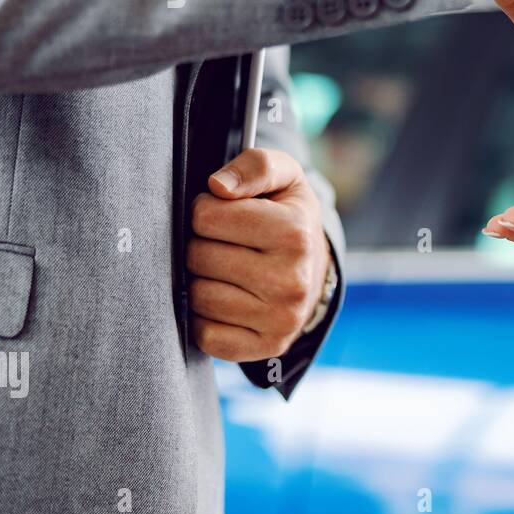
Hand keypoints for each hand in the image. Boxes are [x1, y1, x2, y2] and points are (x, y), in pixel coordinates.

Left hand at [186, 148, 329, 361]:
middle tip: (225, 245)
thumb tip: (218, 187)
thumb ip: (254, 166)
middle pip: (198, 257)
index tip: (226, 215)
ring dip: (202, 281)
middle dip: (202, 245)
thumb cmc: (288, 217)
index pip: (206, 216)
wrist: (315, 271)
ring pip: (197, 296)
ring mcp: (279, 319)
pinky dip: (205, 318)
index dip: (207, 211)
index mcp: (294, 233)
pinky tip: (226, 300)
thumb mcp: (284, 178)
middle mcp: (291, 280)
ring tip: (226, 271)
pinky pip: (205, 335)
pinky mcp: (264, 348)